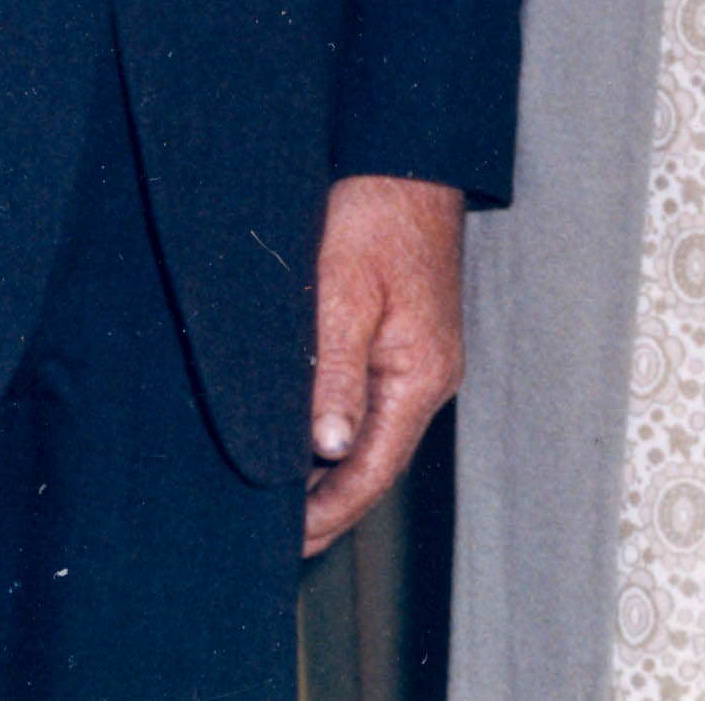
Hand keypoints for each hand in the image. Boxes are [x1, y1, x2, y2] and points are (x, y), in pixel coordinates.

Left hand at [306, 174, 464, 553]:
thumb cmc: (374, 216)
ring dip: (333, 469)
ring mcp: (424, 358)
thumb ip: (334, 374)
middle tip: (273, 536)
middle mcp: (430, 375)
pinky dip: (340, 430)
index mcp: (421, 375)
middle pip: (378, 461)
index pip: (374, 470)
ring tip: (281, 498)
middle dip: (329, 503)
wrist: (406, 158)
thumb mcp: (341, 294)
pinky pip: (375, 401)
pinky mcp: (410, 338)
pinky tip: (305, 435)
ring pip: (375, 434)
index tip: (287, 545)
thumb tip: (329, 449)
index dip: (329, 514)